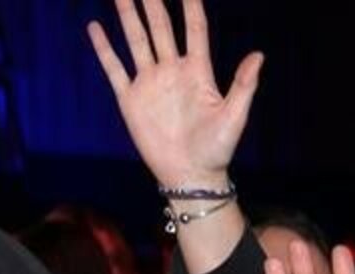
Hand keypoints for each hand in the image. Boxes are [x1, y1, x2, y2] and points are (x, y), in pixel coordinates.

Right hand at [87, 0, 262, 187]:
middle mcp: (172, 71)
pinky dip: (104, 48)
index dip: (190, 6)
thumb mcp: (235, 116)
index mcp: (198, 72)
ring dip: (128, 16)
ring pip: (136, 41)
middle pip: (161, 28)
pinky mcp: (130, 99)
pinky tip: (95, 27)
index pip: (194, 30)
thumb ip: (243, 84)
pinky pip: (114, 68)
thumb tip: (258, 55)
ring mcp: (150, 83)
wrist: (190, 176)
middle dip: (153, 4)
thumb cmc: (217, 149)